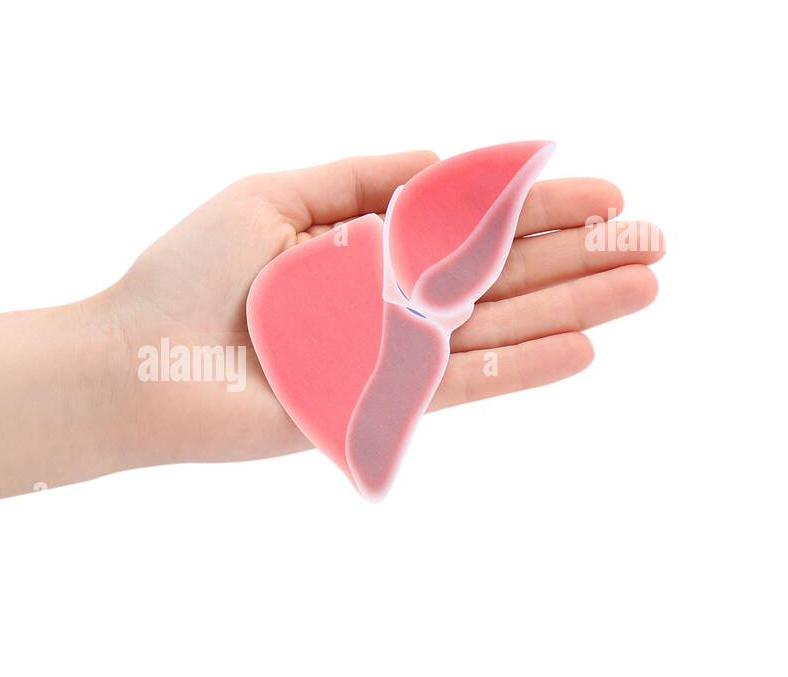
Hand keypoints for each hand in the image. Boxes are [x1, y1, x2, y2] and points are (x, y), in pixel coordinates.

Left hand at [94, 150, 662, 467]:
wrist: (134, 363)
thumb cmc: (187, 274)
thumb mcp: (272, 197)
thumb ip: (358, 179)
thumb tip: (440, 161)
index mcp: (358, 246)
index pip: (463, 222)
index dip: (532, 206)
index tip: (601, 193)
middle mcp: (379, 301)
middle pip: (493, 274)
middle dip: (573, 256)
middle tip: (654, 242)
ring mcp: (381, 355)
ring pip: (492, 325)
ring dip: (570, 307)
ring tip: (645, 286)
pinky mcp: (372, 404)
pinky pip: (458, 384)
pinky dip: (520, 366)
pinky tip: (582, 350)